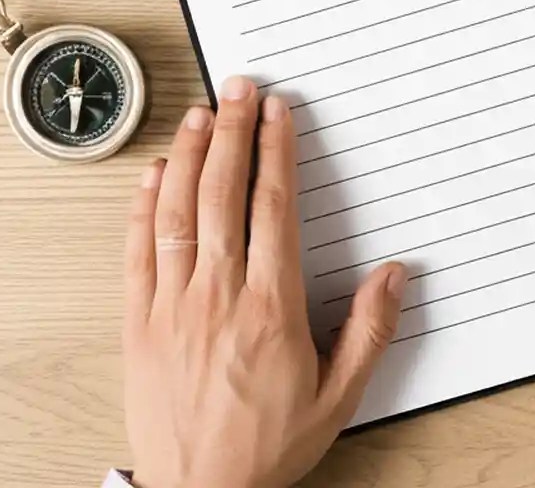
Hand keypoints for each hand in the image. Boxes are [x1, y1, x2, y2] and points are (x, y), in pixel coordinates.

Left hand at [123, 75, 406, 487]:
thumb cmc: (266, 445)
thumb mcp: (339, 397)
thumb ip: (370, 331)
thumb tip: (395, 276)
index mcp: (271, 308)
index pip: (273, 208)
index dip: (275, 151)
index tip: (278, 113)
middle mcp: (218, 295)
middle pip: (223, 194)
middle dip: (234, 132)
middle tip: (240, 89)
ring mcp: (172, 305)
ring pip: (178, 212)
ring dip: (189, 155)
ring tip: (201, 113)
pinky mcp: (139, 322)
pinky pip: (138, 250)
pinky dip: (144, 205)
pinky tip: (153, 174)